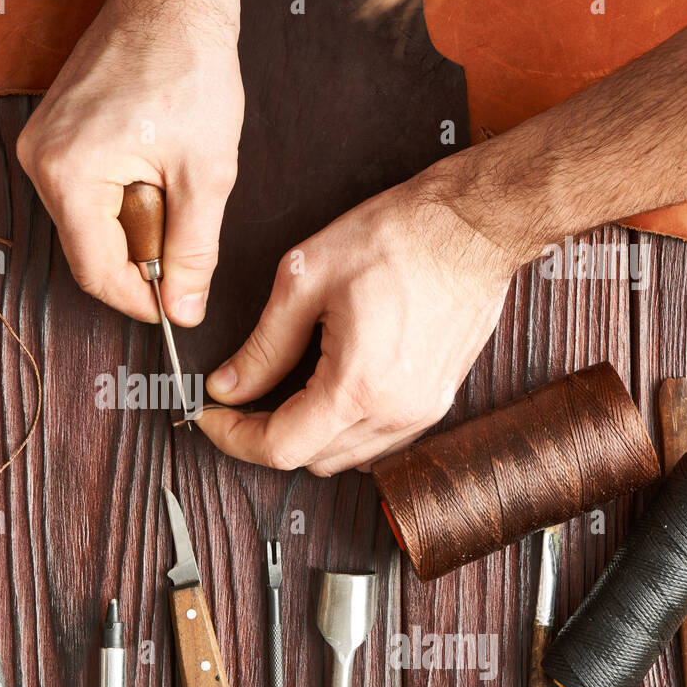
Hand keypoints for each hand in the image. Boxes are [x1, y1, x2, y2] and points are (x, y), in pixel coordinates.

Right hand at [16, 0, 243, 326]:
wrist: (173, 2)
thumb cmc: (188, 68)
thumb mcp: (206, 174)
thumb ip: (194, 251)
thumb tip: (184, 308)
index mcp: (68, 175)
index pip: (95, 272)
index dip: (139, 299)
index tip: (174, 308)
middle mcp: (41, 162)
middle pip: (89, 248)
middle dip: (140, 255)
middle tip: (185, 236)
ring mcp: (42, 145)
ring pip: (89, 221)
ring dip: (133, 223)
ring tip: (172, 187)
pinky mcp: (53, 134)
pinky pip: (86, 191)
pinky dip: (123, 197)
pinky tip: (152, 167)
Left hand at [197, 172, 516, 473]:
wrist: (474, 226)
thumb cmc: (398, 238)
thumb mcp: (305, 281)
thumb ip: (262, 346)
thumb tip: (228, 386)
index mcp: (357, 387)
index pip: (280, 448)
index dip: (234, 439)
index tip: (212, 417)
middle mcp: (395, 414)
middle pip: (310, 461)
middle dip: (266, 435)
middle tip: (238, 400)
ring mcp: (423, 413)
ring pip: (345, 458)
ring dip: (306, 436)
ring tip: (282, 392)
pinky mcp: (438, 402)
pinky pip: (379, 442)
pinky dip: (344, 430)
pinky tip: (329, 391)